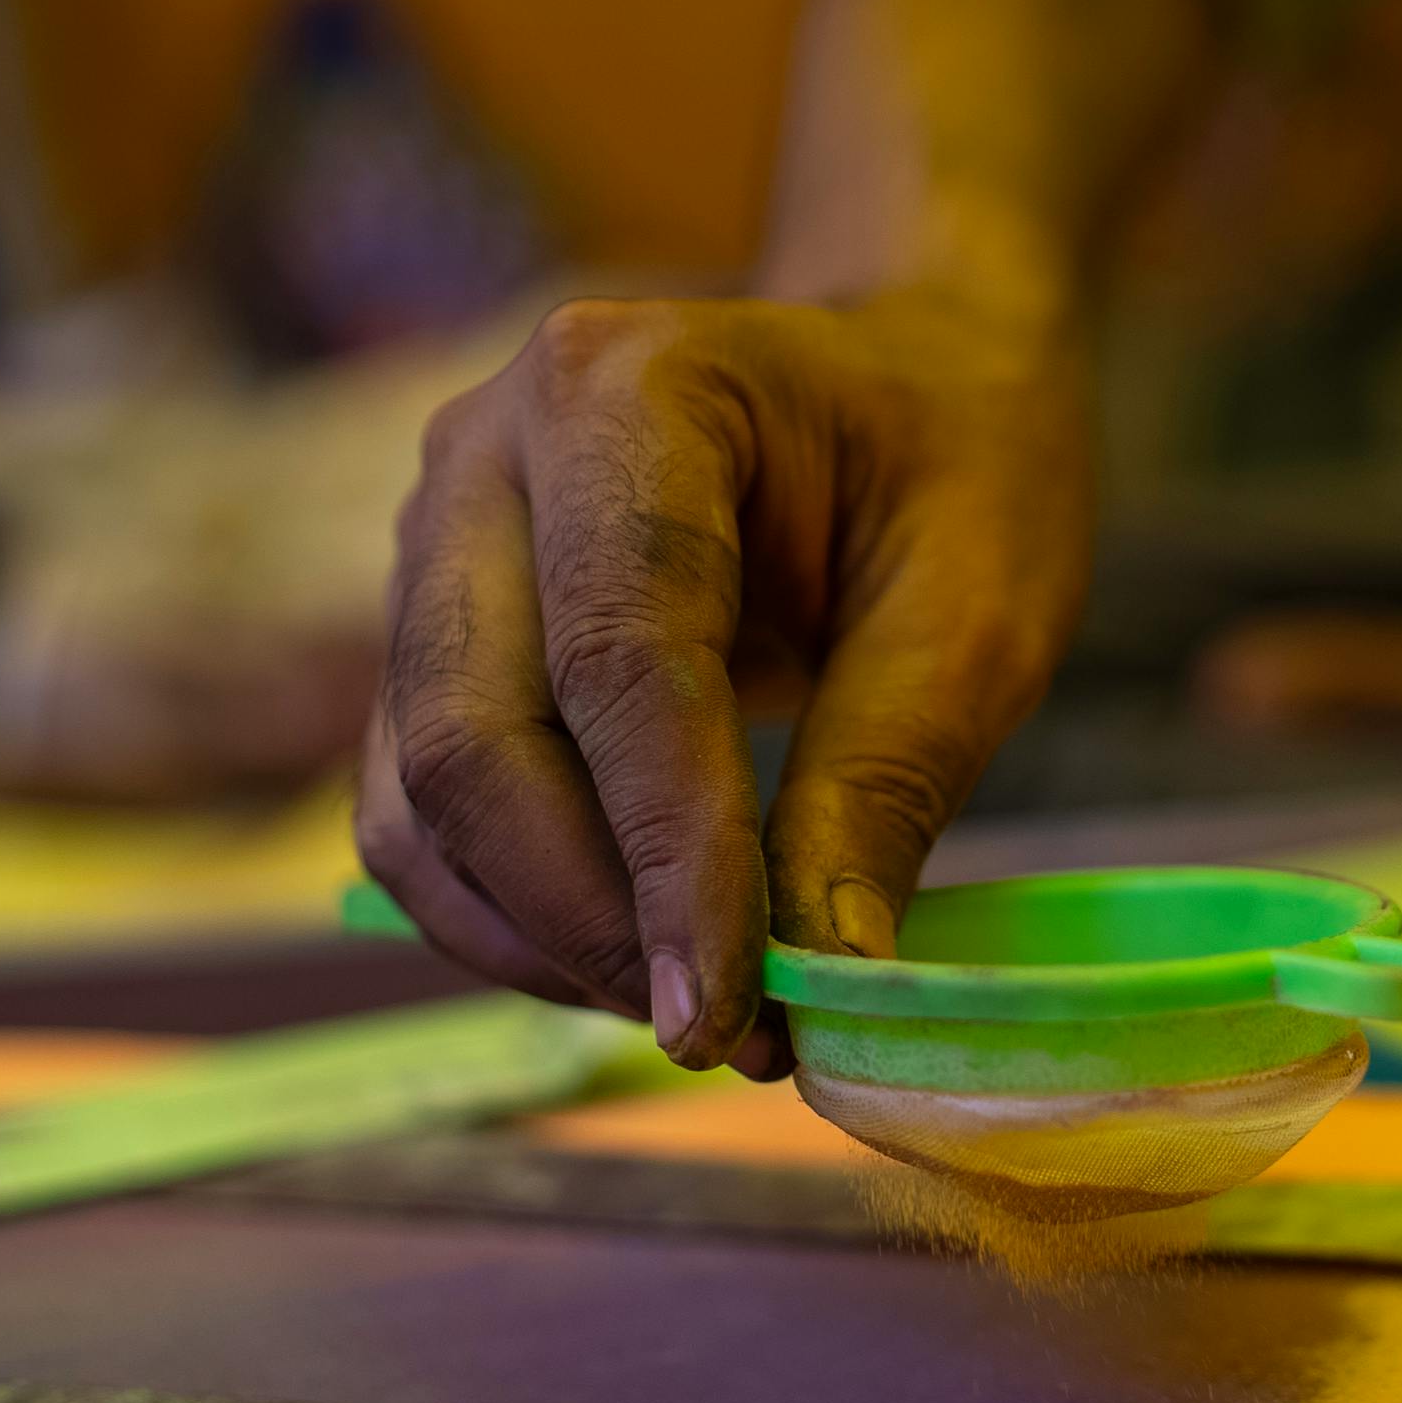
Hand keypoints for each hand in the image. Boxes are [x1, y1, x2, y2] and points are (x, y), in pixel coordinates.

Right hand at [353, 289, 1091, 1070]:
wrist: (895, 365)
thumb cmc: (954, 456)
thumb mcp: (982, 602)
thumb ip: (888, 777)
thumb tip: (823, 980)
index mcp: (626, 389)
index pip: (619, 658)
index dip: (670, 854)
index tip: (734, 1011)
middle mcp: (483, 455)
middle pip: (475, 739)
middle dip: (591, 921)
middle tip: (730, 1037)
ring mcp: (431, 545)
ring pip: (419, 801)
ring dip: (543, 942)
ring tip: (703, 1012)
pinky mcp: (424, 640)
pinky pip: (418, 816)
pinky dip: (512, 919)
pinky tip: (635, 961)